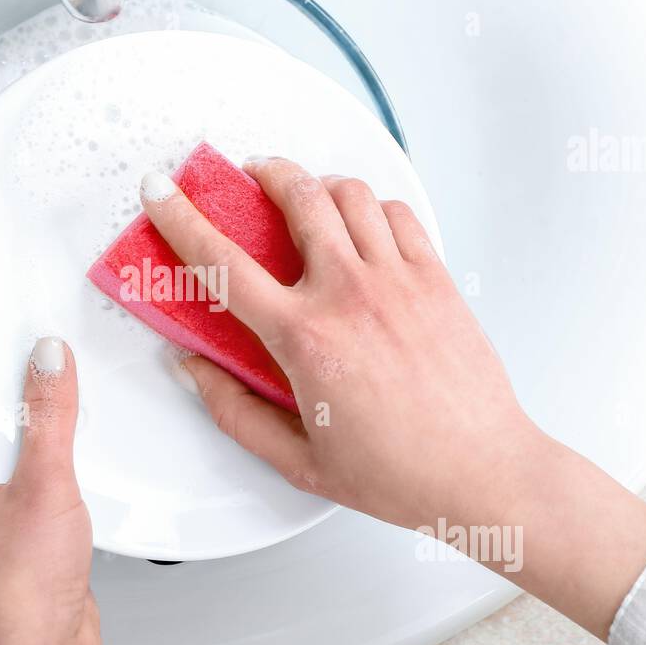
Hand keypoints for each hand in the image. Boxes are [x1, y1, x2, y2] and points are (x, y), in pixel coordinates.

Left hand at [0, 337, 99, 644]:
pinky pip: (53, 506)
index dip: (18, 398)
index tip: (46, 383)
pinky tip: (80, 519)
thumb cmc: (16, 596)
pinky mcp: (27, 550)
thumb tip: (48, 362)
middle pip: (12, 441)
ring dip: (62, 477)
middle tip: (63, 450)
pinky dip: (73, 506)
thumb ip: (49, 416)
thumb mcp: (43, 483)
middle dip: (46, 443)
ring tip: (69, 494)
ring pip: (36, 475)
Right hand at [144, 157, 645, 637]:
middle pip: (297, 195)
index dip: (181, 218)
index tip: (163, 193)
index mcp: (305, 339)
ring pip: (350, 193)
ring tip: (306, 195)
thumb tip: (194, 370)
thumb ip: (233, 411)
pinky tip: (362, 223)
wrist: (482, 471)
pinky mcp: (436, 279)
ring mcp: (398, 280)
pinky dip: (371, 205)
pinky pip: (398, 213)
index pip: (223, 262)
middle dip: (264, 172)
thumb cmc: (399, 473)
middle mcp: (350, 295)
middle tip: (251, 175)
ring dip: (318, 183)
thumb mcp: (296, 460)